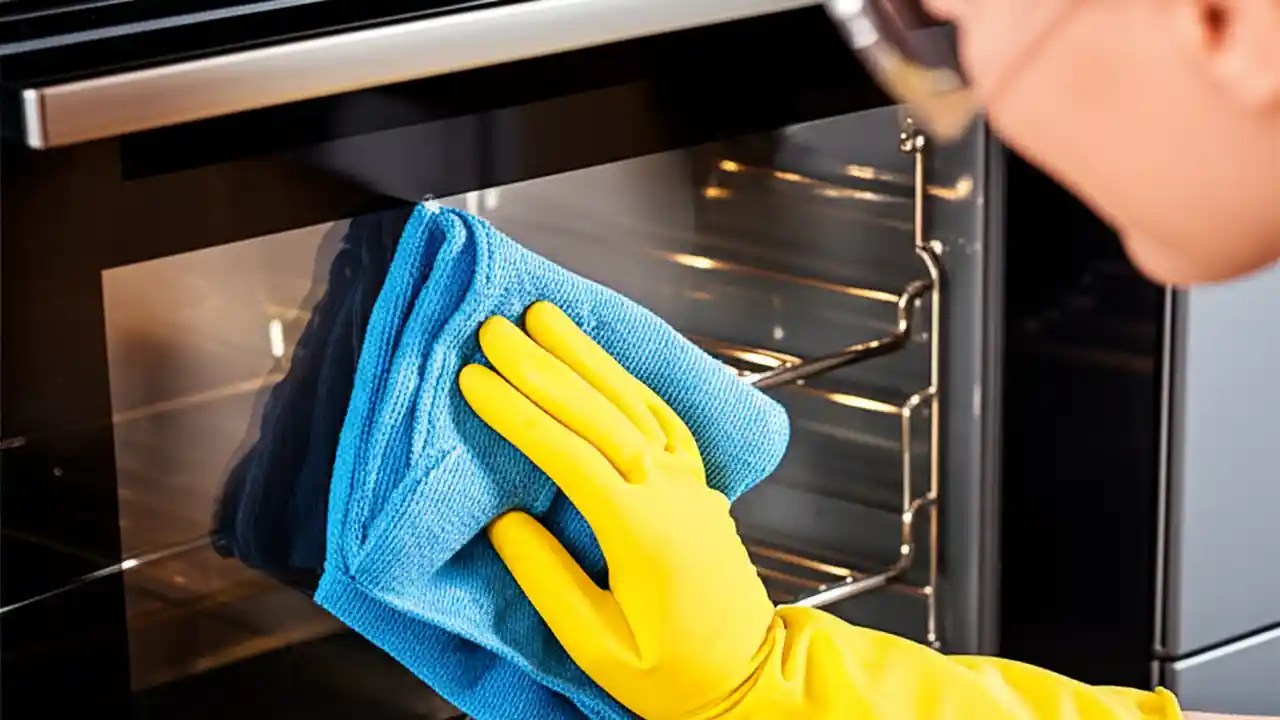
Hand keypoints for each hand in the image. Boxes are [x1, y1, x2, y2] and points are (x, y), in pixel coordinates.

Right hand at [459, 301, 775, 718]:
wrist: (747, 679)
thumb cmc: (672, 673)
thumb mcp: (596, 644)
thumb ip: (546, 578)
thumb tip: (504, 521)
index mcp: (642, 531)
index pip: (569, 455)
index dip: (518, 414)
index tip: (474, 381)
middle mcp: (671, 493)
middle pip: (600, 413)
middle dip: (543, 366)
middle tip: (495, 330)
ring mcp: (690, 484)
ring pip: (635, 403)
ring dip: (586, 356)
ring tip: (545, 318)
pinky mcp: (698, 484)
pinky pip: (665, 418)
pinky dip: (630, 381)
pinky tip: (606, 361)